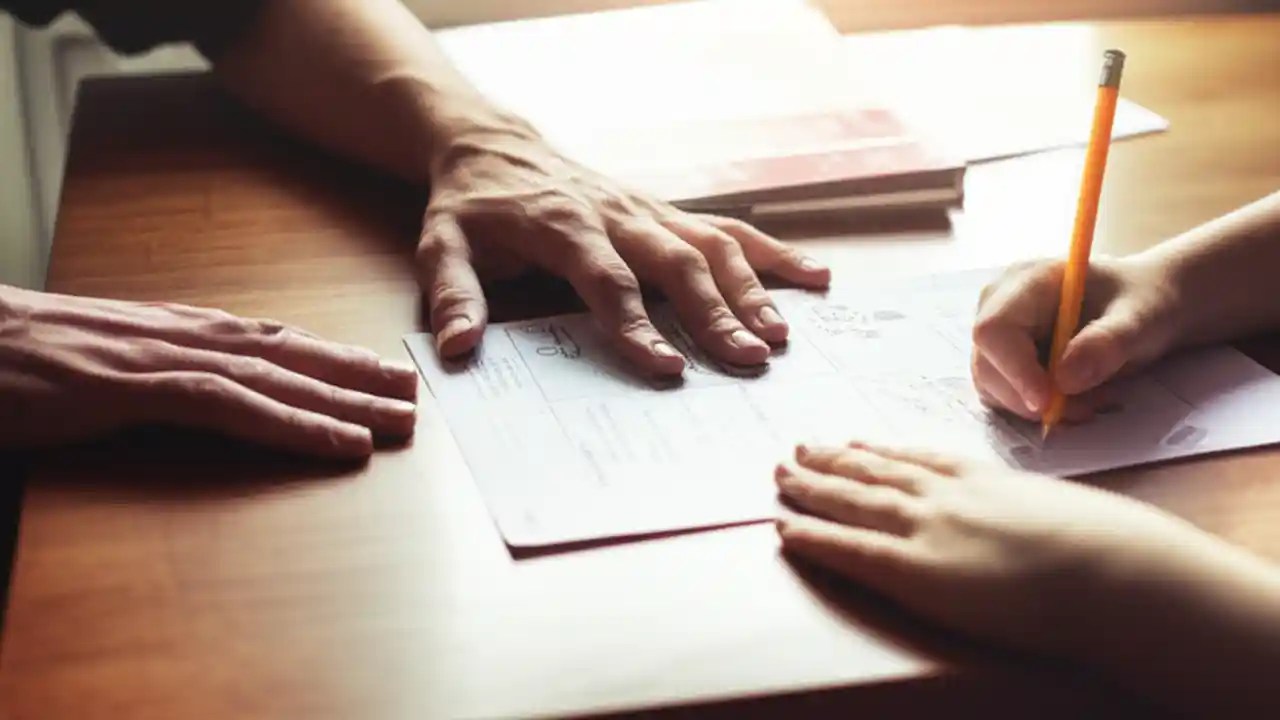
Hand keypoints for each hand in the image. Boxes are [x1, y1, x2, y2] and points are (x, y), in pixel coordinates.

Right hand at [0, 286, 417, 457]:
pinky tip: (337, 441)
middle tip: (415, 392)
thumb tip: (197, 387)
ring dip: (346, 401)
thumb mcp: (104, 359)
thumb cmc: (25, 353)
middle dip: (358, 375)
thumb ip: (156, 369)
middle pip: (293, 353)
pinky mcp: (138, 386)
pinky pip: (233, 407)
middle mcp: (187, 333)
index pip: (274, 338)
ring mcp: (165, 356)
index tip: (380, 370)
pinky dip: (293, 423)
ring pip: (280, 377)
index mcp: (180, 327)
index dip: (334, 355)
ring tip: (398, 420)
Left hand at [416, 127, 831, 373]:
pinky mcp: (664, 211)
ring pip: (713, 243)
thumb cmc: (471, 205)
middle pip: (676, 263)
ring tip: (783, 334)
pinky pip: (725, 228)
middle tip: (750, 359)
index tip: (666, 369)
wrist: (494, 146)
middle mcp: (616, 215)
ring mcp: (647, 210)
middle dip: (716, 313)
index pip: (607, 281)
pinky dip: (771, 252)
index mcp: (564, 227)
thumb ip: (453, 295)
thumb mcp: (441, 244)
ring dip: (752, 287)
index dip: (636, 326)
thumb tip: (458, 350)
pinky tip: (813, 276)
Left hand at [774, 441, 1203, 657]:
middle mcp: (946, 494)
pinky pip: (848, 549)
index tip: (855, 440)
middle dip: (832, 460)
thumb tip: (1045, 529)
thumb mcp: (1065, 512)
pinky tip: (784, 530)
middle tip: (798, 449)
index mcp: (983, 477)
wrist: (1112, 569)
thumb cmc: (1107, 547)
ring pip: (851, 500)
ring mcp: (926, 527)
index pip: (919, 459)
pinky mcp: (913, 571)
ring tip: (781, 476)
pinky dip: (812, 537)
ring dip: (810, 488)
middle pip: (875, 471)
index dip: (880, 450)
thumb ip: (1036, 514)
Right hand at [971, 256, 1181, 421]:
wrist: (1146, 303)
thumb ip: (1106, 343)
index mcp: (1025, 282)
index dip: (1014, 370)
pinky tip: (1075, 400)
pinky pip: (1004, 395)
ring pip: (992, 386)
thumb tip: (1064, 380)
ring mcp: (998, 335)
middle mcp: (998, 306)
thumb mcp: (1139, 318)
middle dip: (1030, 398)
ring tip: (1089, 402)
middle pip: (986, 364)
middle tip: (1087, 408)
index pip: (994, 329)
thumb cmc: (1143, 301)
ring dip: (1037, 408)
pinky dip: (1038, 409)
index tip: (1048, 403)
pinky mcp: (1003, 360)